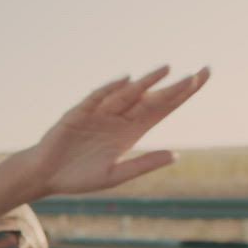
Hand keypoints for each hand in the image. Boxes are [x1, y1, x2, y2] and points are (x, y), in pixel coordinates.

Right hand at [25, 66, 209, 195]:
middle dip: (174, 88)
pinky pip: (96, 99)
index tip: (203, 78)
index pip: (163, 108)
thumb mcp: (114, 176)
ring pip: (127, 96)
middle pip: (151, 99)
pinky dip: (110, 90)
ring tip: (166, 71)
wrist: (45, 176)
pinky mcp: (78, 114)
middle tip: (199, 74)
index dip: (183, 94)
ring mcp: (99, 114)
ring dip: (145, 84)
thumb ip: (142, 164)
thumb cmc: (78, 177)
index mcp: (130, 132)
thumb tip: (175, 155)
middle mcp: (118, 119)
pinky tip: (126, 82)